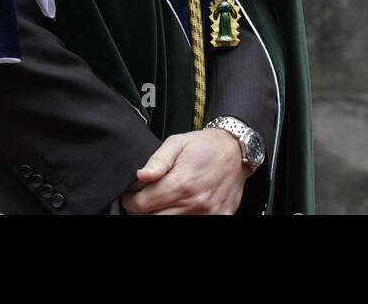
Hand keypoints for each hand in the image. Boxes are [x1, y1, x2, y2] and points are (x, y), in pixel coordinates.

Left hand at [120, 129, 247, 214]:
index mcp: (181, 183)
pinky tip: (179, 207)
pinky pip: (193, 225)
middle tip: (144, 199)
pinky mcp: (218, 218)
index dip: (130, 200)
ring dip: (159, 214)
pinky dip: (181, 216)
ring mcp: (207, 214)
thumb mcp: (177, 143)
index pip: (141, 205)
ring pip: (169, 223)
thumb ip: (157, 160)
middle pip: (152, 218)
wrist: (236, 150)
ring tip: (160, 202)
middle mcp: (194, 203)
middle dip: (142, 210)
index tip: (130, 195)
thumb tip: (140, 176)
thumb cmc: (206, 146)